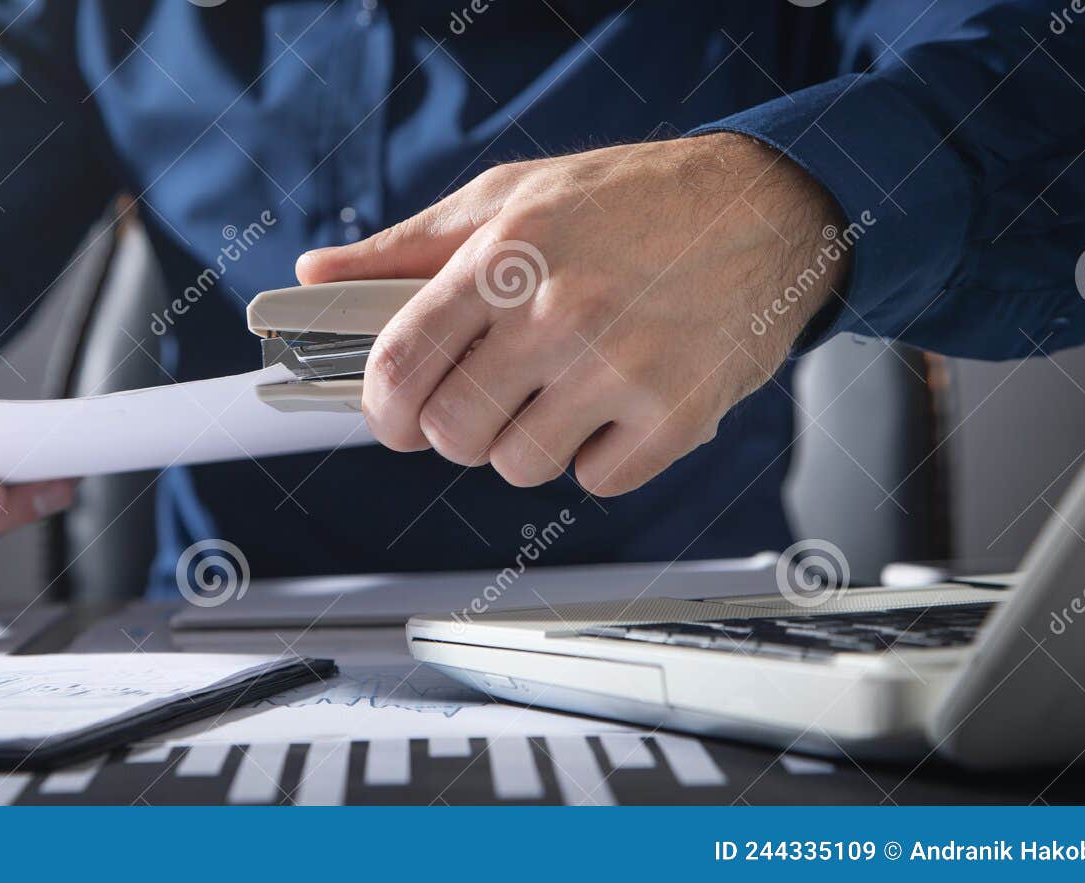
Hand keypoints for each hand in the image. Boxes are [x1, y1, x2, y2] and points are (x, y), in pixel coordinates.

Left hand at [296, 133, 848, 496]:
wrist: (768, 205)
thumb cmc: (629, 199)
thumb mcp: (507, 197)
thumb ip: (405, 246)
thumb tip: (316, 274)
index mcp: (506, 256)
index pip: (401, 364)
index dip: (380, 407)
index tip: (389, 413)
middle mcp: (562, 313)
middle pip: (452, 432)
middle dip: (454, 426)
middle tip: (483, 396)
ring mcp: (623, 369)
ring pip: (518, 466)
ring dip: (526, 442)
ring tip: (558, 391)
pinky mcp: (678, 415)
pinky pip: (597, 482)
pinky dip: (598, 457)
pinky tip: (614, 405)